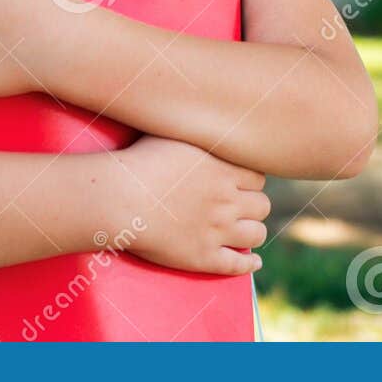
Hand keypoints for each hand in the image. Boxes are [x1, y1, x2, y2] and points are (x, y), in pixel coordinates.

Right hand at [111, 136, 268, 276]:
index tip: (238, 182)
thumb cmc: (140, 161)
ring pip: (257, 235)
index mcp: (223, 170)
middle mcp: (227, 200)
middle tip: (240, 205)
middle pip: (262, 205)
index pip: (258, 177)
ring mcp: (217, 231)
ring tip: (244, 230)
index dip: (249, 181)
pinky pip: (238, 266)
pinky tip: (252, 261)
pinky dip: (249, 264)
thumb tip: (206, 115)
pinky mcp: (203, 257)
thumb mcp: (174, 134)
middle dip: (253, 205)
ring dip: (252, 232)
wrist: (119, 198)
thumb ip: (197, 130)